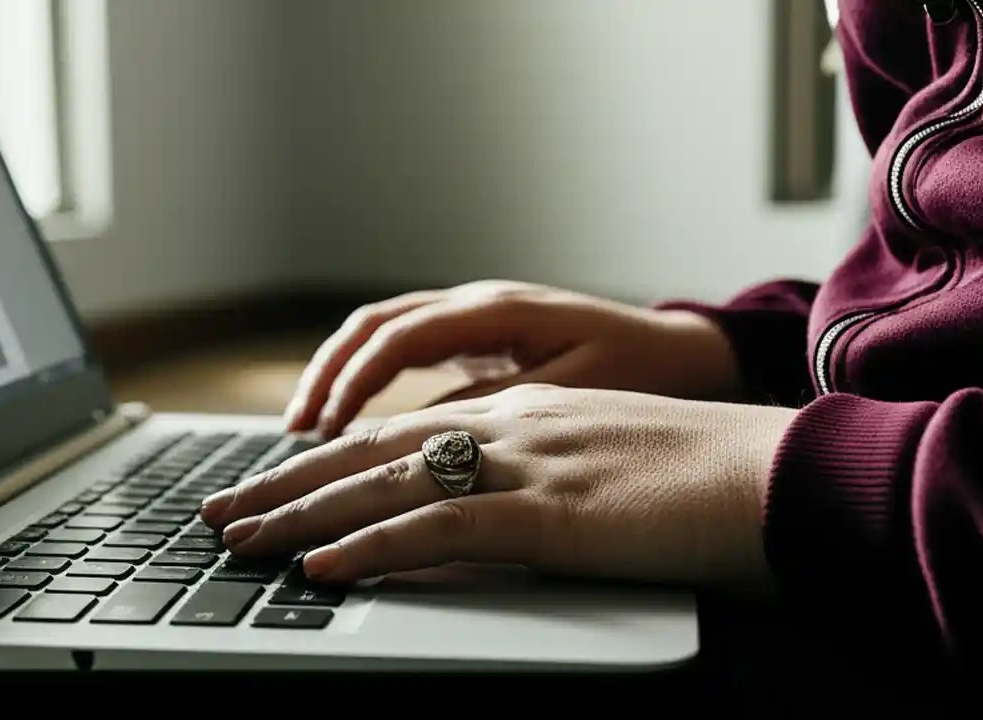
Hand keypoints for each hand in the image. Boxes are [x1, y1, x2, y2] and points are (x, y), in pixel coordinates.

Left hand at [203, 385, 796, 590]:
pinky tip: (320, 569)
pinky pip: (438, 528)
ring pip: (384, 484)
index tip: (276, 484)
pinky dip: (369, 548)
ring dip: (301, 517)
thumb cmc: (714, 477)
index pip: (403, 433)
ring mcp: (527, 463)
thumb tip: (495, 506)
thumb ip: (546, 473)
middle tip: (221, 512)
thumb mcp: (611, 461)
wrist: (790, 472)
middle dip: (287, 485)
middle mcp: (511, 424)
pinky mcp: (550, 513)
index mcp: (526, 411)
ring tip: (239, 541)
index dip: (330, 459)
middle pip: (372, 452)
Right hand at [282, 280, 742, 437]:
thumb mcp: (573, 394)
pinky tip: (354, 423)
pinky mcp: (481, 340)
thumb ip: (497, 411)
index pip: (397, 338)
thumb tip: (421, 438)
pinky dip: (371, 381)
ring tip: (306, 429)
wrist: (690, 353)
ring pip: (383, 334)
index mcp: (496, 310)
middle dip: (326, 375)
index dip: (352, 383)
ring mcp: (476, 318)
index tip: (320, 430)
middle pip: (374, 326)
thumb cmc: (643, 371)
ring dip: (340, 375)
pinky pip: (407, 352)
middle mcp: (476, 304)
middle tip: (291, 433)